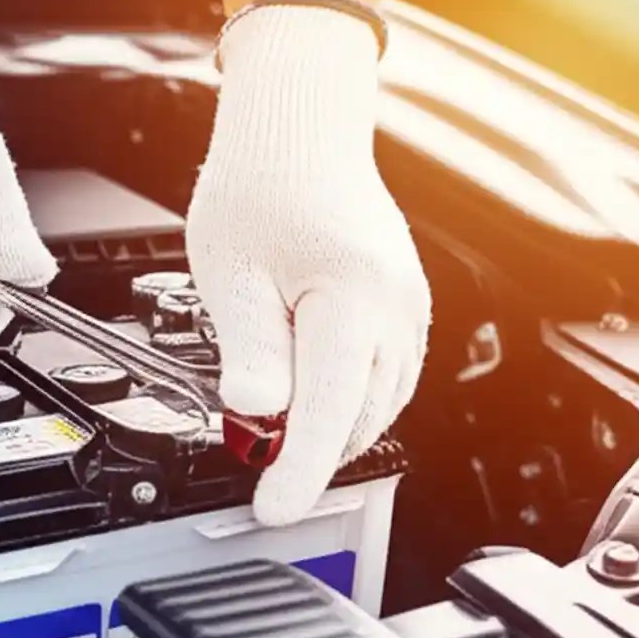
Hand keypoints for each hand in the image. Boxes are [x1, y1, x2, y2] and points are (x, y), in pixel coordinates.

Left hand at [188, 7, 430, 524]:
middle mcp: (394, 310)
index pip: (327, 414)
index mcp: (351, 300)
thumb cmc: (260, 183)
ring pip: (377, 403)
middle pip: (359, 417)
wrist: (298, 129)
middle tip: (257, 462)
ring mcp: (407, 307)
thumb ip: (252, 349)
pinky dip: (349, 399)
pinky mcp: (404, 303)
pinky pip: (384, 375)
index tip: (273, 509)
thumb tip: (258, 415)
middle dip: (311, 452)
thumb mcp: (231, 273)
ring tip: (276, 428)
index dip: (298, 472)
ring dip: (332, 428)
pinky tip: (310, 395)